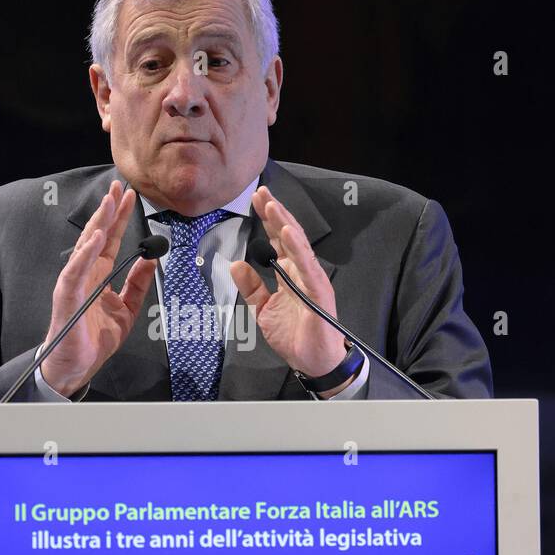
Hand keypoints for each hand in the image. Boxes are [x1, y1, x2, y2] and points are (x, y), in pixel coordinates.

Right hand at [39, 180, 156, 395]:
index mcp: (99, 275)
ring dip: (97, 224)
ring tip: (108, 204)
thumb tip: (151, 261)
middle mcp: (85, 273)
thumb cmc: (95, 339)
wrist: (76, 366)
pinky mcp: (67, 297)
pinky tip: (96, 238)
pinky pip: (75, 271)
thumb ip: (138, 285)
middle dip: (108, 211)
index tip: (129, 196)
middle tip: (119, 187)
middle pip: (97, 236)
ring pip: (86, 247)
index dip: (120, 218)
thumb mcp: (127, 309)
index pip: (111, 240)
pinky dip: (85, 254)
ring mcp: (74, 283)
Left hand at [230, 185, 347, 381]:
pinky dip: (298, 250)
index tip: (254, 199)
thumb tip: (236, 264)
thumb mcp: (263, 310)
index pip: (277, 240)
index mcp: (290, 273)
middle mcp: (302, 272)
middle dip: (275, 214)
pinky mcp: (318, 293)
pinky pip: (307, 268)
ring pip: (298, 247)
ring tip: (273, 206)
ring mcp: (312, 280)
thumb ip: (251, 287)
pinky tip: (288, 234)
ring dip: (285, 225)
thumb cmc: (295, 335)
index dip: (267, 220)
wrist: (314, 361)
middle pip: (288, 236)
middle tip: (261, 193)